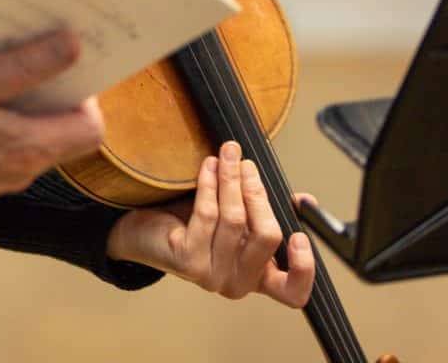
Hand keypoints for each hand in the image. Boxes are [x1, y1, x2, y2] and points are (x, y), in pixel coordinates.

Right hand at [0, 29, 106, 206]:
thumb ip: (27, 66)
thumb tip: (72, 46)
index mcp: (28, 150)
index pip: (88, 130)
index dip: (86, 99)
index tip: (67, 71)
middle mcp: (16, 175)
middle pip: (58, 141)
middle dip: (52, 105)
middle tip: (30, 69)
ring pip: (21, 151)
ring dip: (17, 120)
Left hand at [105, 140, 316, 306]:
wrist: (142, 231)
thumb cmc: (193, 224)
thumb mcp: (237, 220)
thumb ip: (264, 212)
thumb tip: (303, 199)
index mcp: (258, 278)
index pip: (293, 292)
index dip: (304, 268)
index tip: (300, 235)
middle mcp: (238, 284)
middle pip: (266, 237)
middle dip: (257, 193)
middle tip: (248, 164)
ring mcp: (212, 276)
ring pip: (234, 220)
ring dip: (232, 180)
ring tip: (228, 154)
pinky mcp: (188, 260)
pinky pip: (206, 214)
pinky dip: (210, 184)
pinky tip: (208, 165)